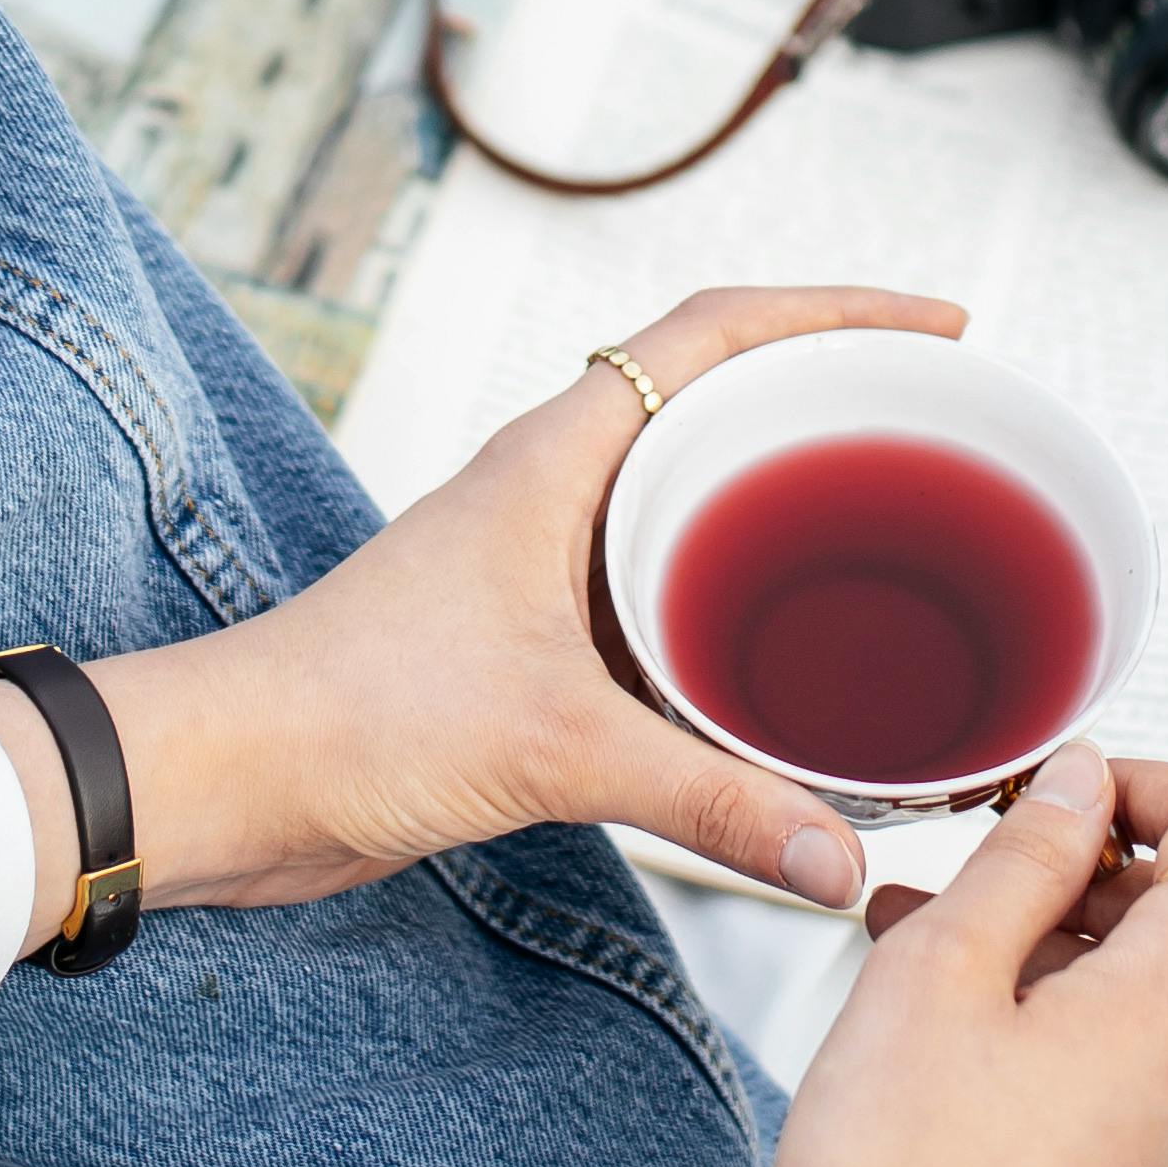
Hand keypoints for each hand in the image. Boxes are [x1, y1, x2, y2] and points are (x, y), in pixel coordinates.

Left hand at [0, 285, 969, 927]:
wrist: (230, 778)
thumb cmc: (350, 715)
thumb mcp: (556, 748)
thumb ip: (711, 800)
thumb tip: (836, 856)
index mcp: (557, 455)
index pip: (715, 328)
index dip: (833, 309)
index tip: (935, 327)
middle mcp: (552, 488)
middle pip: (716, 400)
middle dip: (828, 400)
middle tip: (937, 432)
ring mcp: (540, 563)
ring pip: (689, 503)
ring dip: (781, 508)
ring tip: (894, 537)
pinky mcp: (529, 643)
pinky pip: (659, 598)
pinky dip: (733, 613)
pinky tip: (791, 671)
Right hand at [760, 743, 1167, 1166]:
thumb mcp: (940, 975)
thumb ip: (1025, 858)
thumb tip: (1084, 781)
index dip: (1151, 778)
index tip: (1051, 794)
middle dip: (1104, 862)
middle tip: (984, 865)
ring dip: (1070, 941)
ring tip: (931, 937)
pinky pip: (1144, 1066)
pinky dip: (1070, 1018)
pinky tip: (949, 1028)